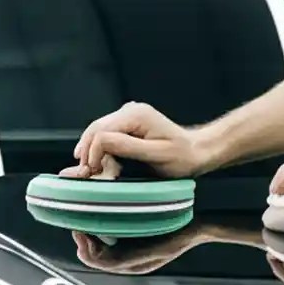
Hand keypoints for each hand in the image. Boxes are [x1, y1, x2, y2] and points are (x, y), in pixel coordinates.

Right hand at [63, 102, 208, 178]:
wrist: (196, 152)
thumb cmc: (182, 157)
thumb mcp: (156, 155)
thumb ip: (127, 147)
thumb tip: (100, 142)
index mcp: (137, 115)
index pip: (101, 131)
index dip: (92, 152)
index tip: (93, 172)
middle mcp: (130, 111)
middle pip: (96, 129)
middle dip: (88, 152)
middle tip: (87, 174)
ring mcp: (128, 115)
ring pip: (98, 132)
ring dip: (92, 152)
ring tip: (93, 170)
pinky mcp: (128, 124)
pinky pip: (106, 135)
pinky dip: (100, 150)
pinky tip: (101, 163)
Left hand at [73, 218, 262, 273]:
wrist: (200, 226)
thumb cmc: (179, 235)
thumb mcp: (152, 250)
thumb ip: (123, 258)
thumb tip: (93, 257)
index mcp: (133, 265)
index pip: (99, 263)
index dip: (84, 249)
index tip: (78, 230)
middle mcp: (131, 260)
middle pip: (98, 256)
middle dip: (85, 242)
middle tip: (78, 223)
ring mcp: (134, 249)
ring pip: (103, 247)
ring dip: (92, 235)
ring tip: (86, 220)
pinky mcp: (138, 239)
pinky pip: (113, 239)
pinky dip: (103, 230)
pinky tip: (101, 218)